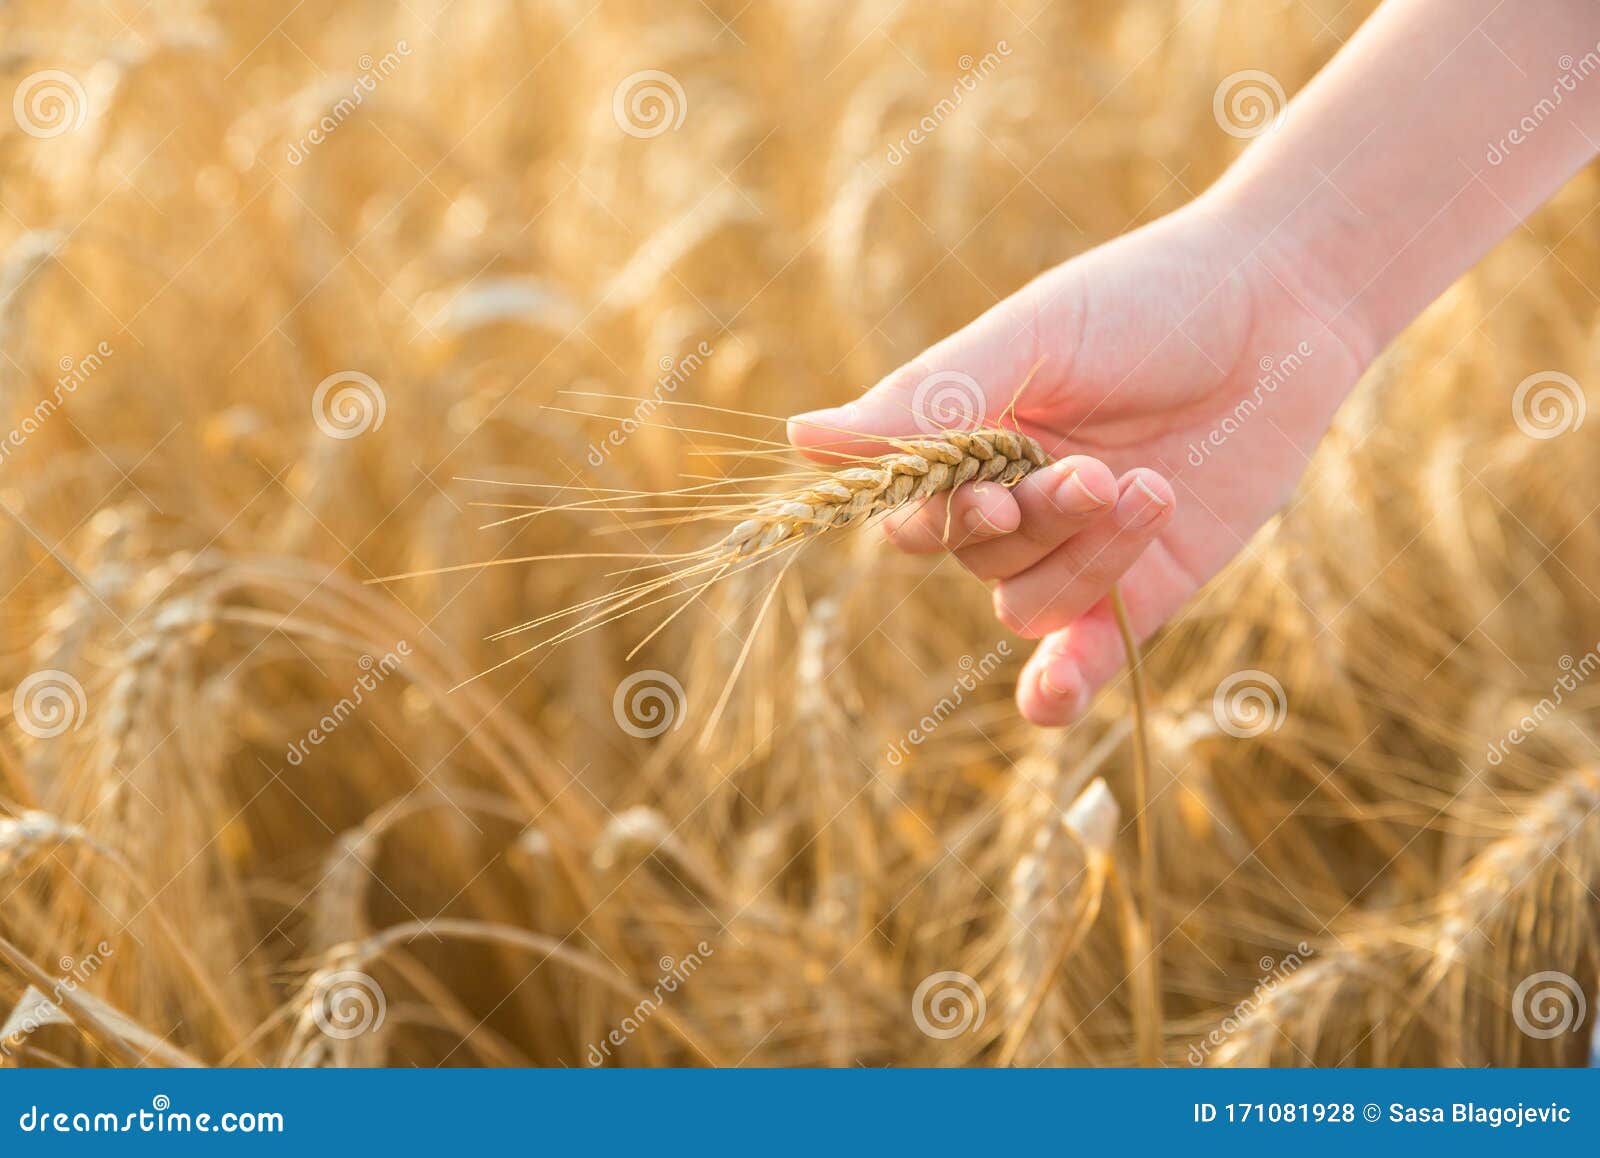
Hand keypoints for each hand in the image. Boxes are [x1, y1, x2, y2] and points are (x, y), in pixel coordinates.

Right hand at [788, 196, 1374, 724]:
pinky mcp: (1150, 587)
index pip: (913, 512)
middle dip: (1028, 526)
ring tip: (1147, 488)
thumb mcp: (1033, 335)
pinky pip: (1086, 656)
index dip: (938, 516)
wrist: (1286, 305)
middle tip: (1091, 473)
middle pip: (975, 560)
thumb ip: (928, 395)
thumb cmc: (1149, 299)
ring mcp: (1082, 549)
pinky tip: (1049, 699)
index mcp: (974, 439)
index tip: (990, 487)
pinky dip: (1062, 686)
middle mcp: (1017, 501)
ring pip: (1029, 603)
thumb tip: (802, 436)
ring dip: (1083, 560)